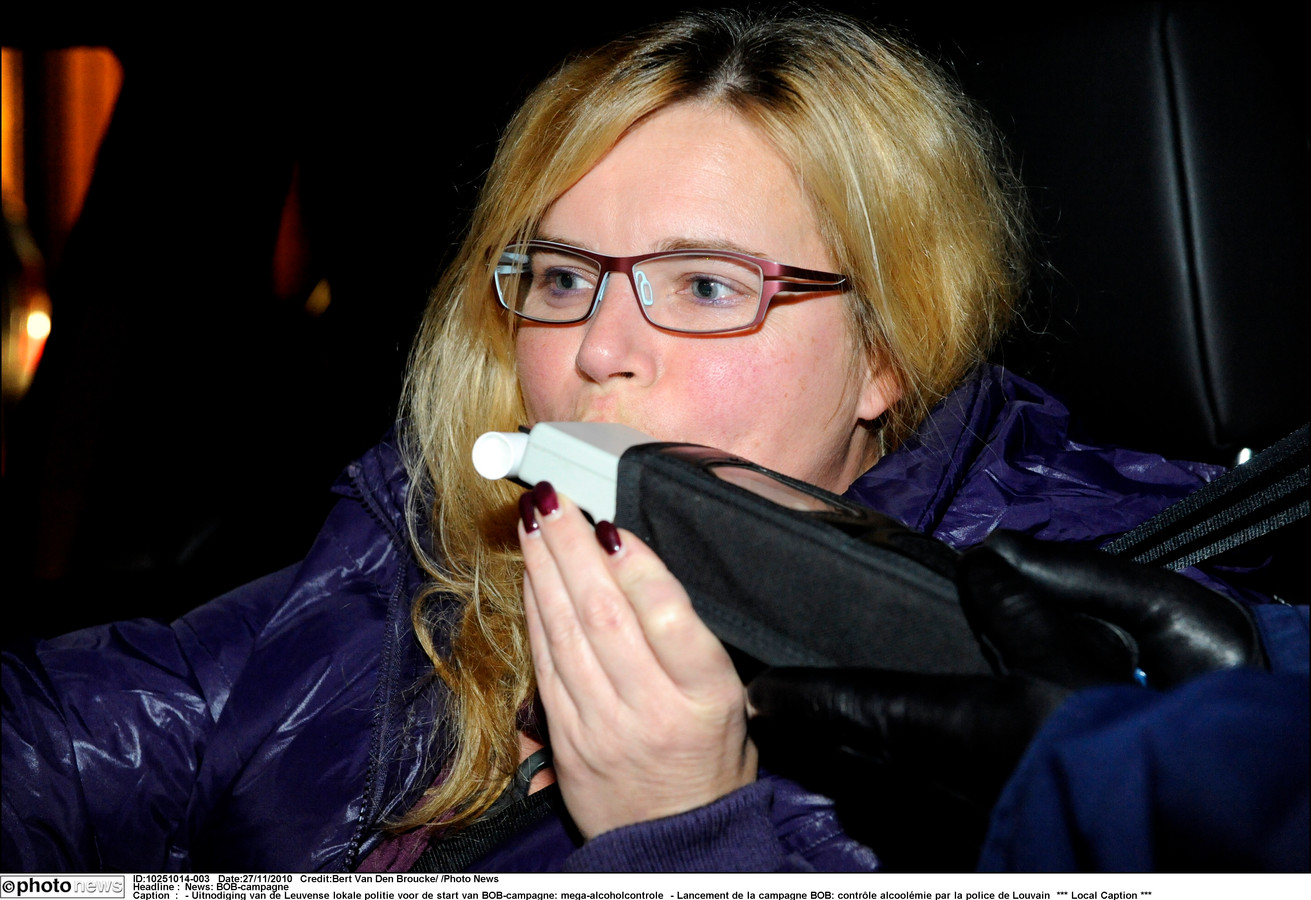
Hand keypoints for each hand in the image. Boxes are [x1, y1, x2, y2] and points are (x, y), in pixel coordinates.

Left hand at [519, 482, 755, 839]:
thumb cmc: (711, 760)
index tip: (611, 522)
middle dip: (573, 549)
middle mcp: (652, 710)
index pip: (669, 619)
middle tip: (554, 499)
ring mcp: (602, 726)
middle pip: (604, 615)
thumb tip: (640, 561)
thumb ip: (693, 641)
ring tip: (534, 519)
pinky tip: (532, 573)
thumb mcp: (733, 701)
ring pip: (565, 633)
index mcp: (706, 698)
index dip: (636, 566)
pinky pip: (546, 662)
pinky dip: (536, 611)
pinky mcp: (566, 736)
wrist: (675, 842)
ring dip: (545, 569)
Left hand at [746, 530, 1268, 867]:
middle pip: (869, 755)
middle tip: (783, 710)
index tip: (764, 692)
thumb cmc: (1183, 720)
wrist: (1236, 809)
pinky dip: (908, 778)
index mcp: (978, 724)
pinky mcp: (1013, 828)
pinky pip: (938, 801)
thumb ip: (1041, 595)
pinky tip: (910, 767)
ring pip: (899, 784)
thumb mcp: (1126, 628)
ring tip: (832, 729)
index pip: (865, 706)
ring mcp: (986, 811)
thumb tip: (986, 564)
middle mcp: (966, 778)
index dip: (809, 698)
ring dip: (861, 755)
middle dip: (823, 731)